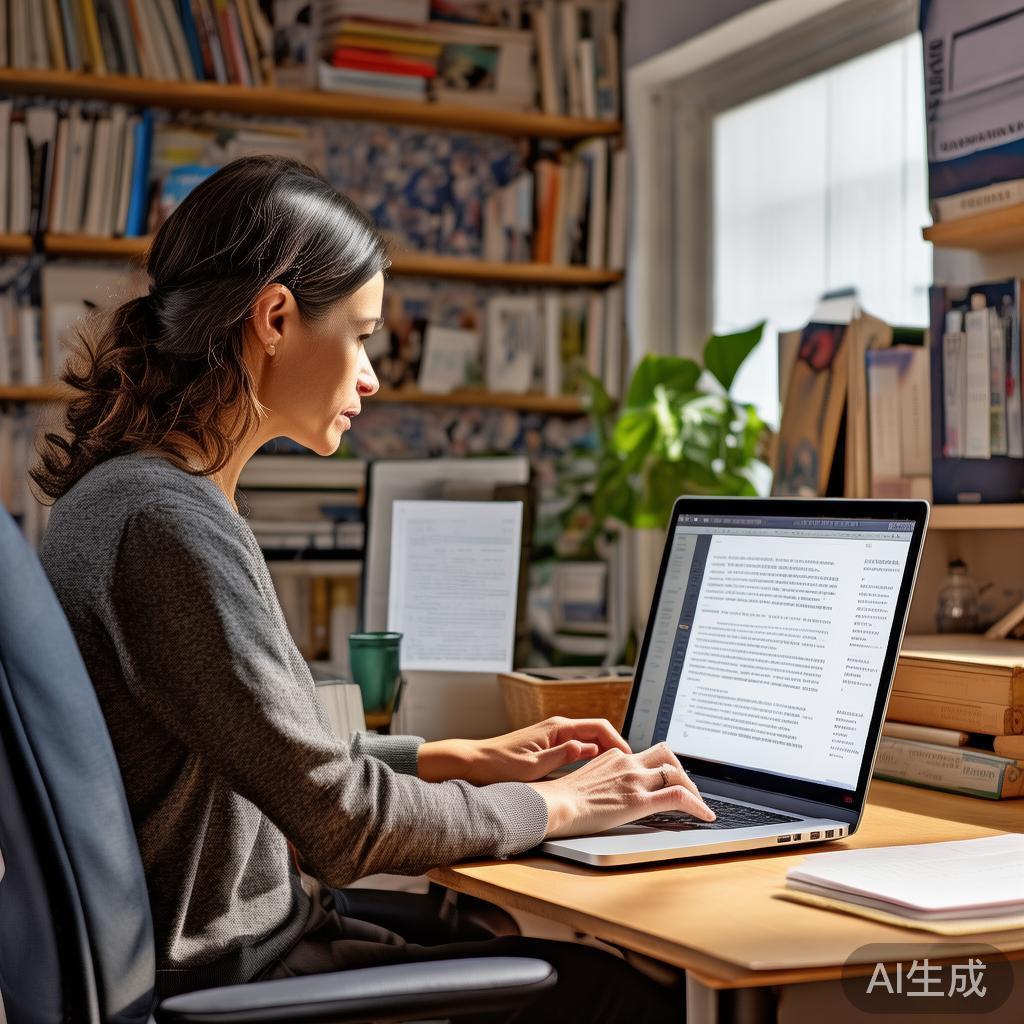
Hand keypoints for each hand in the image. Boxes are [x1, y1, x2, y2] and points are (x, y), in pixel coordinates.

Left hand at [417, 716, 630, 785]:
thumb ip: (562, 755)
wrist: (475, 762)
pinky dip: (592, 755)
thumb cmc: (500, 765)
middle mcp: (558, 728)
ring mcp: (553, 736)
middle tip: (632, 767)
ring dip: (606, 751)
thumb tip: (587, 746)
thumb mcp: (534, 766)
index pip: (599, 727)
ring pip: (589, 739)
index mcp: (557, 728)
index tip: (631, 759)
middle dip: (617, 747)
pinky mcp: (548, 746)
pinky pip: (578, 746)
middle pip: (598, 732)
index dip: (619, 741)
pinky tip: (597, 771)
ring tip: (620, 770)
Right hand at [527, 742, 715, 837]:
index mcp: (613, 756)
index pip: (646, 753)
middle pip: (667, 756)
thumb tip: (603, 790)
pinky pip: (679, 796)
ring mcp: (635, 780)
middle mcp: (627, 762)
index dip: (664, 764)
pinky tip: (705, 815)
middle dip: (682, 772)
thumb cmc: (560, 800)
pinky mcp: (640, 800)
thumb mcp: (583, 781)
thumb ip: (600, 780)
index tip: (669, 776)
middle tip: (688, 788)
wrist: (553, 804)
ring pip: (678, 773)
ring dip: (693, 788)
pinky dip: (697, 804)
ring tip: (699, 804)